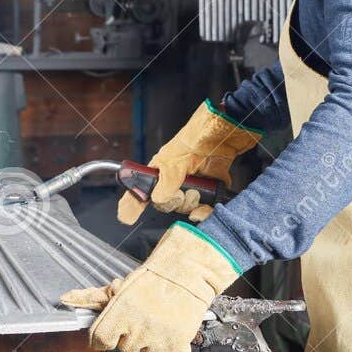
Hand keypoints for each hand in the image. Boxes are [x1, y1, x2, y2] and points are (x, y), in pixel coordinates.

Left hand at [61, 223, 238, 351]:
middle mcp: (138, 328)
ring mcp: (158, 341)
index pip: (100, 341)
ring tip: (161, 318)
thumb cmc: (152, 280)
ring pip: (146, 351)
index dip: (105, 336)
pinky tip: (173, 327)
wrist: (188, 273)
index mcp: (121, 312)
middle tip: (144, 315)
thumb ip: (92, 298)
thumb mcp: (120, 287)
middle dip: (131, 334)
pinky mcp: (177, 349)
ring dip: (151, 340)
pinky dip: (172, 346)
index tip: (114, 330)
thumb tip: (65, 299)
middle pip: (124, 347)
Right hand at [118, 101, 261, 225]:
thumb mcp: (176, 159)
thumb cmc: (196, 137)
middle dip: (173, 202)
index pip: (141, 192)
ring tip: (197, 192)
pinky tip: (206, 207)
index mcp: (160, 171)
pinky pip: (204, 208)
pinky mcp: (208, 189)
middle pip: (166, 204)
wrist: (226, 134)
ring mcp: (191, 185)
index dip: (132, 205)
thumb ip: (167, 181)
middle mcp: (174, 180)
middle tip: (180, 193)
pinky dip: (206, 211)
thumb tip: (159, 200)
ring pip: (185, 207)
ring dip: (191, 204)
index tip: (126, 217)